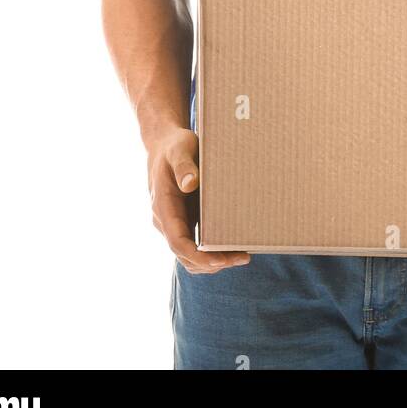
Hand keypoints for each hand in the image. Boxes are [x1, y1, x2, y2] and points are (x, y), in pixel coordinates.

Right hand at [148, 126, 250, 274]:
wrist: (165, 145)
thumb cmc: (174, 146)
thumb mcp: (179, 149)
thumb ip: (184, 165)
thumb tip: (189, 184)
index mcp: (163, 206)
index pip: (177, 241)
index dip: (198, 255)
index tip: (219, 260)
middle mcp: (165, 220)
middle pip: (185, 254)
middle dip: (212, 262)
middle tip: (243, 257)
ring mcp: (174, 223)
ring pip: (189, 255)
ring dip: (213, 262)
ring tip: (241, 256)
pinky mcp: (184, 221)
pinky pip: (194, 245)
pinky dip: (211, 252)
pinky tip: (232, 248)